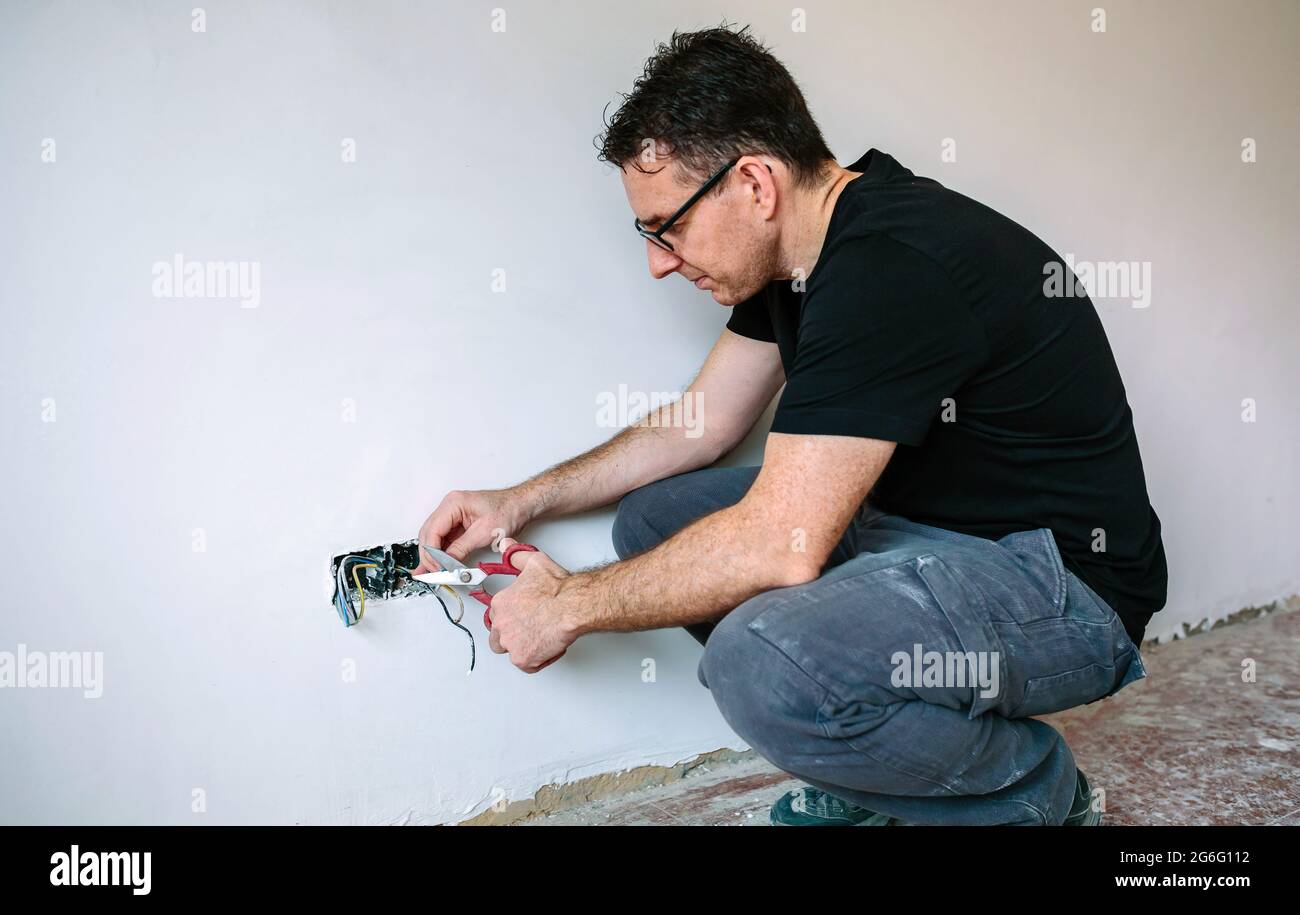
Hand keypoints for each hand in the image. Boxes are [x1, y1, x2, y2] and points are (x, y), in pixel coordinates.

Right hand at [413, 487, 536, 573]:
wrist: (521, 506)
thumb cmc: (508, 510)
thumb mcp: (484, 533)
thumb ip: (461, 548)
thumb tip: (447, 564)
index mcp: (453, 503)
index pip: (432, 530)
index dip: (431, 552)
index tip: (436, 567)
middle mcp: (450, 507)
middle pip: (429, 534)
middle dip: (429, 555)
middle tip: (435, 573)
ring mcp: (453, 514)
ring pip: (434, 537)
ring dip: (433, 555)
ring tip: (433, 573)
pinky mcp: (458, 523)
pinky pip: (444, 539)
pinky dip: (441, 552)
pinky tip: (439, 565)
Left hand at [487, 538, 580, 672]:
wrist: (573, 605)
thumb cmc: (557, 588)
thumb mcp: (534, 563)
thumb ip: (516, 556)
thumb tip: (506, 546)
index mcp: (500, 603)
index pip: (496, 614)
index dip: (510, 615)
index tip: (521, 615)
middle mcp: (501, 624)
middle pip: (497, 637)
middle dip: (511, 634)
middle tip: (530, 629)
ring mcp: (511, 643)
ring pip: (510, 651)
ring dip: (522, 648)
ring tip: (539, 639)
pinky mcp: (524, 658)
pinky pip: (526, 665)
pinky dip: (537, 660)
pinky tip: (547, 648)